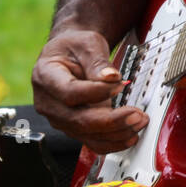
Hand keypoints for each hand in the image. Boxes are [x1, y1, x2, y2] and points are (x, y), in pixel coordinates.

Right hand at [31, 28, 146, 153]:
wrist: (70, 55)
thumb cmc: (75, 47)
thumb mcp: (87, 44)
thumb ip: (97, 61)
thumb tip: (111, 78)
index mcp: (46, 76)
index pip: (70, 92)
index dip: (96, 92)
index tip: (120, 84)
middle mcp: (48, 103)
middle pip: (78, 120)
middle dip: (111, 120)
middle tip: (137, 114)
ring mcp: (59, 119)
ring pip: (87, 134)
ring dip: (117, 132)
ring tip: (139, 121)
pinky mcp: (72, 128)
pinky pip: (92, 141)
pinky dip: (113, 142)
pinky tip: (130, 136)